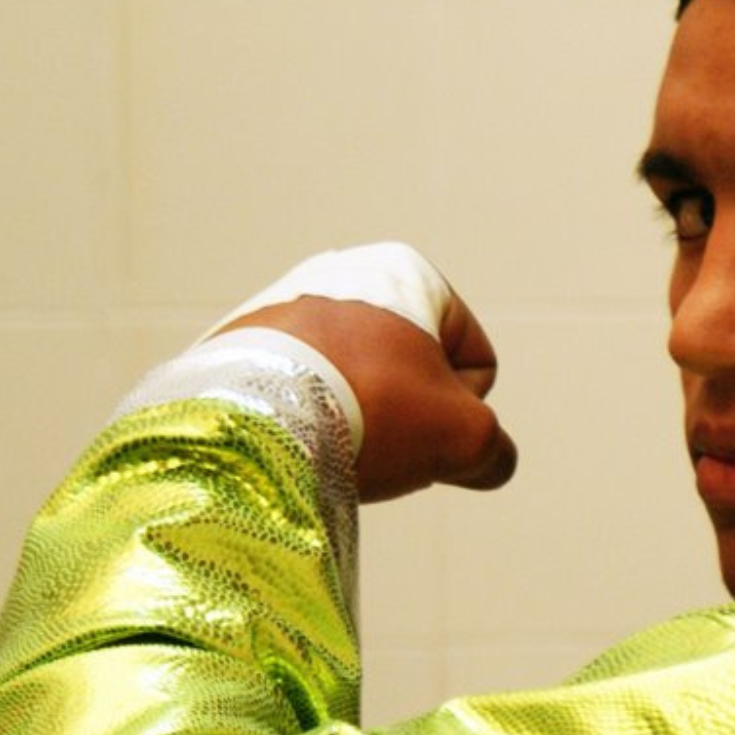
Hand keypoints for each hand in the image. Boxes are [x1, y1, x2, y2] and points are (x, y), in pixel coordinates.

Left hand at [219, 279, 516, 503]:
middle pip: (410, 373)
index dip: (462, 409)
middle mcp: (342, 273)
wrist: (251, 424)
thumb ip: (494, 448)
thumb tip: (485, 461)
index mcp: (408, 273)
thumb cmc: (370, 413)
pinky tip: (293, 441)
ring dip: (358, 420)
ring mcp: (284, 305)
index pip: (474, 361)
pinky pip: (299, 393)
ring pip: (355, 385)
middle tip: (379, 443)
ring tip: (330, 444)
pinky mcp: (240, 344)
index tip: (423, 425)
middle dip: (405, 415)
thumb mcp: (465, 437)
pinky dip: (307, 420)